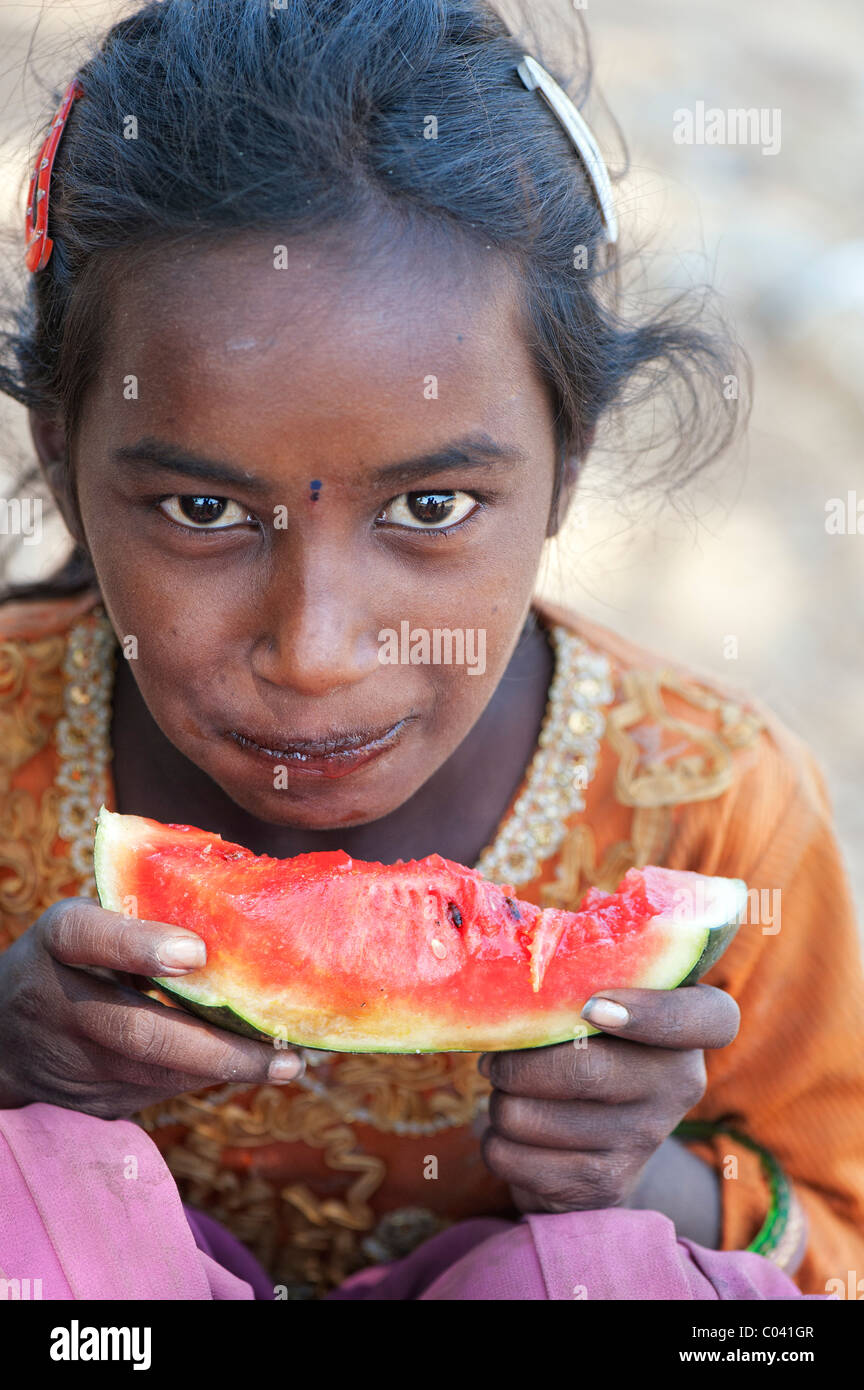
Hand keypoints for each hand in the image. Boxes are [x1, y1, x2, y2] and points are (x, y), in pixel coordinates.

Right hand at [0, 897, 303, 1118]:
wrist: (4, 1034)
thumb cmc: (77, 957)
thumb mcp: (93, 919)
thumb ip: (148, 913)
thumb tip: (244, 904)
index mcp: (60, 942)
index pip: (89, 937)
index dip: (139, 946)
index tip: (196, 954)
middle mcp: (57, 1001)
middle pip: (135, 1031)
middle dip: (216, 1048)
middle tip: (285, 1055)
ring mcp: (70, 1061)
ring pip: (154, 1074)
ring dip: (225, 1071)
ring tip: (288, 1064)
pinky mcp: (90, 1100)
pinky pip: (157, 1092)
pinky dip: (205, 1079)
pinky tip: (249, 1068)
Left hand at [478, 984, 739, 1213]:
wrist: (599, 1149)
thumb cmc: (590, 1053)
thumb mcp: (603, 1014)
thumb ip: (582, 983)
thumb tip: (515, 981)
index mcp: (685, 1032)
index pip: (711, 1019)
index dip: (654, 1013)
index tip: (594, 1007)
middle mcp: (678, 1085)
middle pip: (583, 1071)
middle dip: (516, 1064)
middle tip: (496, 1059)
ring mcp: (644, 1139)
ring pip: (532, 1115)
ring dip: (500, 1103)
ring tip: (510, 1095)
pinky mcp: (603, 1183)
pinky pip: (514, 1157)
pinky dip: (495, 1143)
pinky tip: (512, 1136)